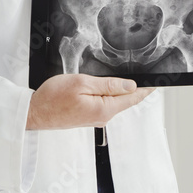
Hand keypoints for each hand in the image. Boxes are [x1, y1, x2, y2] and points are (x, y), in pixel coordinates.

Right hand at [26, 74, 154, 129]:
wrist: (34, 113)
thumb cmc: (53, 98)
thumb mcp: (82, 83)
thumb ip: (108, 85)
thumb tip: (130, 85)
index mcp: (104, 109)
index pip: (133, 97)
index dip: (147, 88)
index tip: (158, 82)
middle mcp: (102, 117)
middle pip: (125, 99)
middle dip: (136, 87)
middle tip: (147, 75)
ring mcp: (95, 118)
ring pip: (114, 101)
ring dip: (121, 90)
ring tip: (128, 77)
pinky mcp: (87, 116)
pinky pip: (104, 103)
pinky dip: (110, 94)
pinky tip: (108, 86)